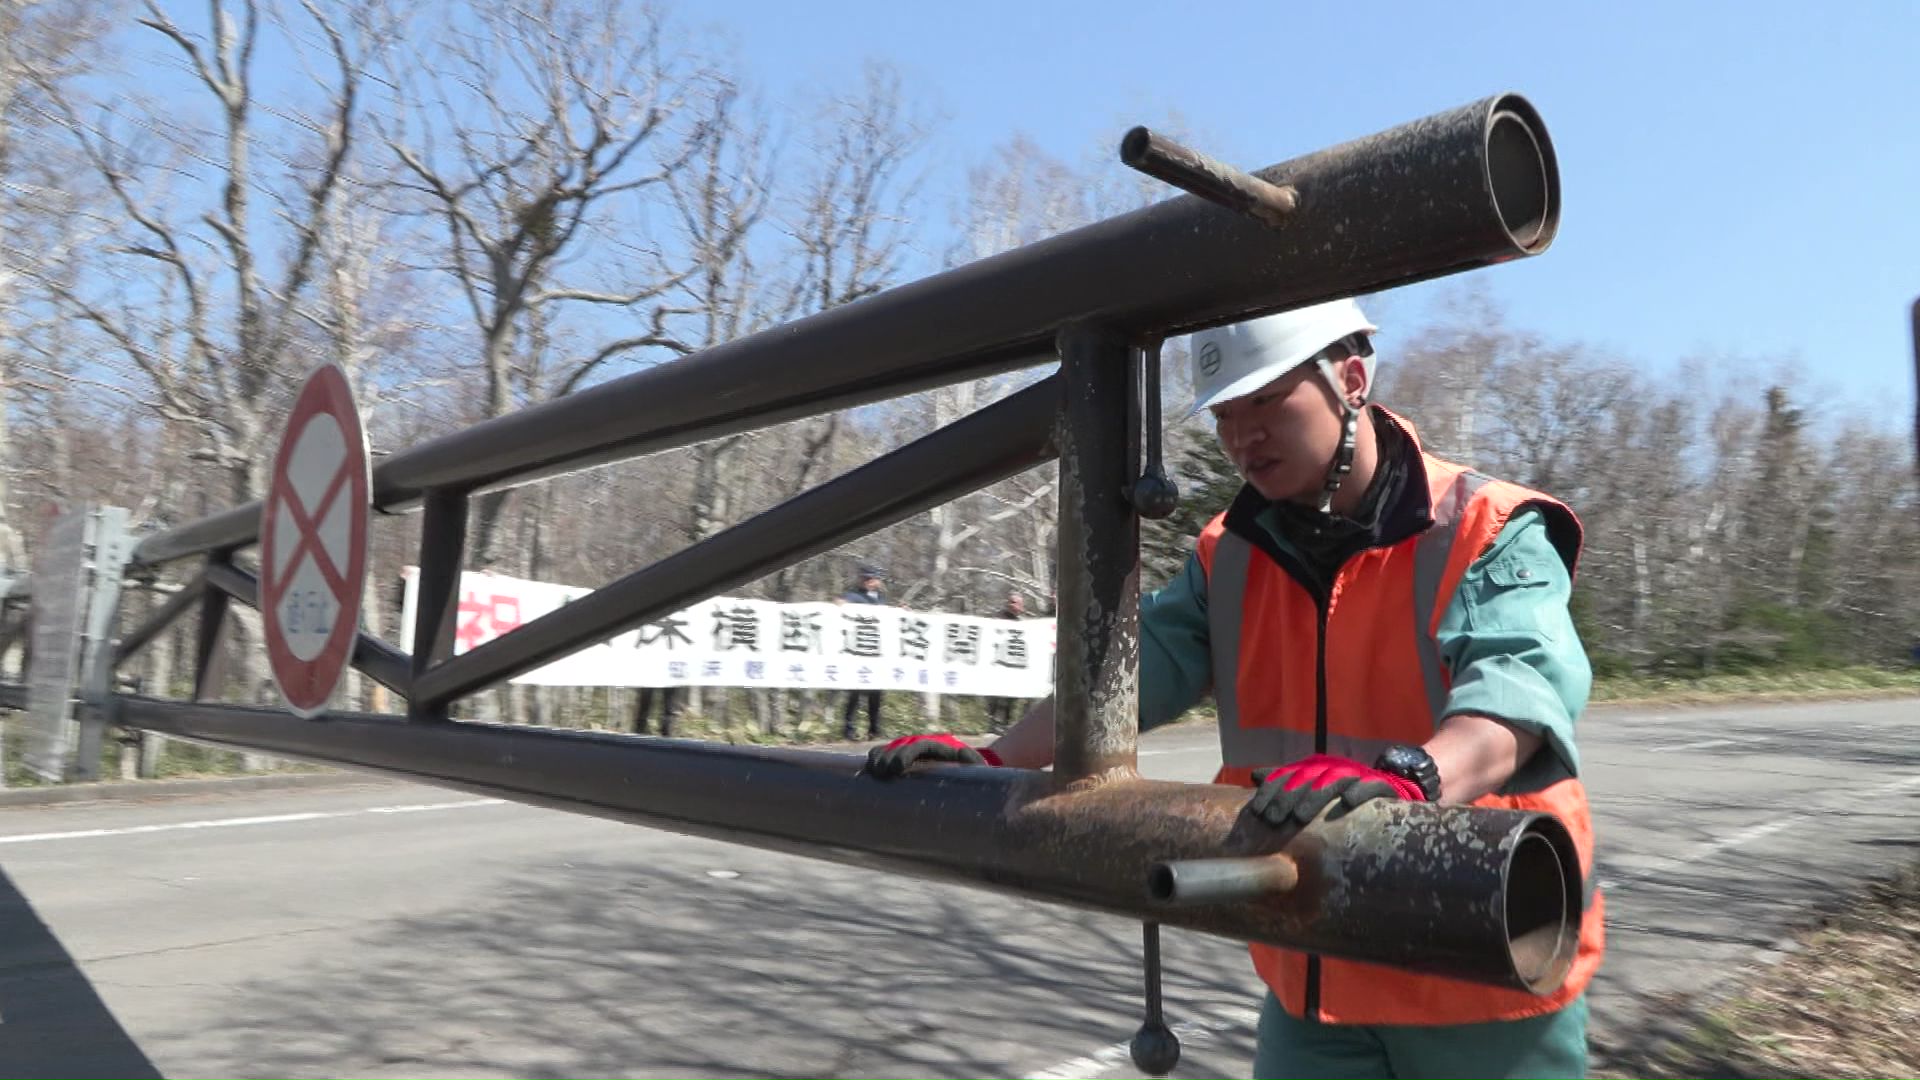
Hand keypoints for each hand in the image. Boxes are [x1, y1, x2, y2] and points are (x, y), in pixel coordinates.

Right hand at [864, 734, 1002, 778]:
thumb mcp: (974, 766)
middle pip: (899, 747)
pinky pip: (883, 754)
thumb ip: (971, 760)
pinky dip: (874, 760)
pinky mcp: (900, 759)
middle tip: (881, 773)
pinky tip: (868, 771)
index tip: (897, 769)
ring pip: (888, 750)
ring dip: (878, 759)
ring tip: (873, 772)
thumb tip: (962, 753)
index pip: (918, 746)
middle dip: (888, 759)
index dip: (905, 755)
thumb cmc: (969, 771)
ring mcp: (909, 751)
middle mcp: (920, 745)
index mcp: (937, 746)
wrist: (964, 770)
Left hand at [1247, 753, 1424, 827]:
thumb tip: (1254, 775)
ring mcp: (1357, 775)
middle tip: (1274, 820)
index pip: (1288, 774)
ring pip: (1333, 781)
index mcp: (1316, 769)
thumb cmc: (1343, 794)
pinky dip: (1359, 793)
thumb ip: (1286, 782)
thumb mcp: (1313, 789)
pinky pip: (1370, 787)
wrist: (1391, 788)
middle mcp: (1334, 769)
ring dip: (1315, 797)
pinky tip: (1346, 804)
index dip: (1271, 791)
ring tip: (1300, 817)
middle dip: (1288, 798)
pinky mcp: (1381, 786)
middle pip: (1307, 778)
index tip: (1257, 812)